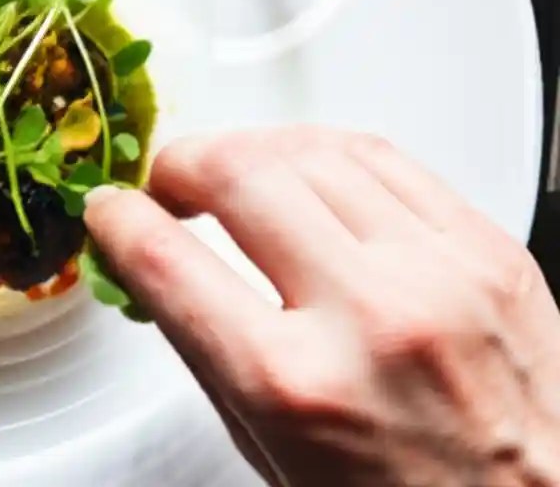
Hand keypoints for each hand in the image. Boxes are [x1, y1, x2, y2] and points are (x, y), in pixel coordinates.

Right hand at [85, 127, 559, 485]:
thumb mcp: (268, 451)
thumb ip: (206, 350)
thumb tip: (154, 270)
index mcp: (292, 385)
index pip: (166, 260)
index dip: (118, 219)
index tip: (110, 210)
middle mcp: (368, 318)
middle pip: (238, 175)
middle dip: (181, 164)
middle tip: (168, 185)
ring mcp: (438, 273)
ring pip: (310, 150)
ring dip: (249, 149)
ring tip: (232, 172)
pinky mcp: (488, 249)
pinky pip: (386, 156)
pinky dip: (324, 150)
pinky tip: (303, 166)